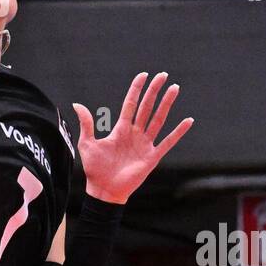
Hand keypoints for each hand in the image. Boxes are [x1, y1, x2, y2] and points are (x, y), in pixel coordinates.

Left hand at [71, 72, 193, 205]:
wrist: (104, 191)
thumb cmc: (95, 169)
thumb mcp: (88, 144)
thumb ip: (87, 124)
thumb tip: (77, 105)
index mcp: (121, 129)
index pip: (131, 104)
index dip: (137, 89)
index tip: (144, 75)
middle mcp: (135, 134)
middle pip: (147, 107)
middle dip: (154, 91)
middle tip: (163, 75)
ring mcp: (145, 144)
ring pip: (158, 119)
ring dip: (166, 104)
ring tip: (174, 88)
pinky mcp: (152, 157)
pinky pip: (168, 142)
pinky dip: (178, 132)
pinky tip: (188, 121)